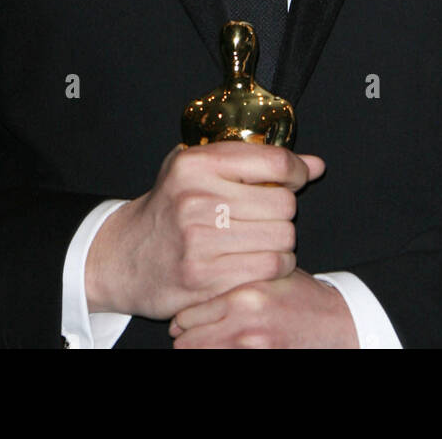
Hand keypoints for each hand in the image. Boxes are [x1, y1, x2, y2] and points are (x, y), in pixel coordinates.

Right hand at [85, 142, 324, 318]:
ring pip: (282, 239)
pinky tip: (256, 259)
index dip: (296, 171)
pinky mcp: (204, 279)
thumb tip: (315, 164)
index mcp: (195, 164)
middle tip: (268, 214)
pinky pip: (269, 269)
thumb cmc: (169, 207)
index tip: (295, 178)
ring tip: (261, 238)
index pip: (274, 162)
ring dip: (281, 241)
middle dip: (284, 210)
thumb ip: (256, 162)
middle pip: (284, 204)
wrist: (126, 256)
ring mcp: (199, 241)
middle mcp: (196, 198)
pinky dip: (273, 266)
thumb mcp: (199, 168)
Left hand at [168, 267, 359, 347]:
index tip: (184, 317)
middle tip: (189, 333)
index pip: (188, 315)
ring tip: (206, 340)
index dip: (183, 318)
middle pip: (188, 344)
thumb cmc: (300, 294)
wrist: (337, 324)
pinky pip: (222, 362)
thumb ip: (232, 276)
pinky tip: (225, 346)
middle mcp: (244, 326)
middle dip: (186, 338)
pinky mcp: (260, 361)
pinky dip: (218, 355)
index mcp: (243, 296)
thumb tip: (194, 285)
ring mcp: (252, 350)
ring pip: (201, 357)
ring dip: (200, 350)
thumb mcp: (267, 274)